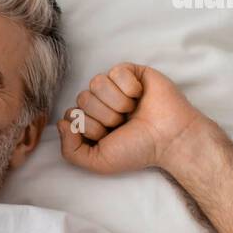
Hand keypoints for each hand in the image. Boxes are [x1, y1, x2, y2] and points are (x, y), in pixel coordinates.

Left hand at [55, 62, 209, 173]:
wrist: (170, 139)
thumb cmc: (137, 150)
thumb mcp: (98, 161)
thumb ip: (70, 151)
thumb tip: (61, 123)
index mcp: (91, 121)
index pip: (71, 114)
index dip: (88, 127)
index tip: (108, 137)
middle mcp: (101, 103)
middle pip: (82, 98)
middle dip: (104, 116)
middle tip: (124, 124)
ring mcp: (115, 87)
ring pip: (96, 82)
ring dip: (116, 102)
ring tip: (132, 111)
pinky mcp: (131, 73)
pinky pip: (116, 71)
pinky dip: (129, 87)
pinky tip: (140, 96)